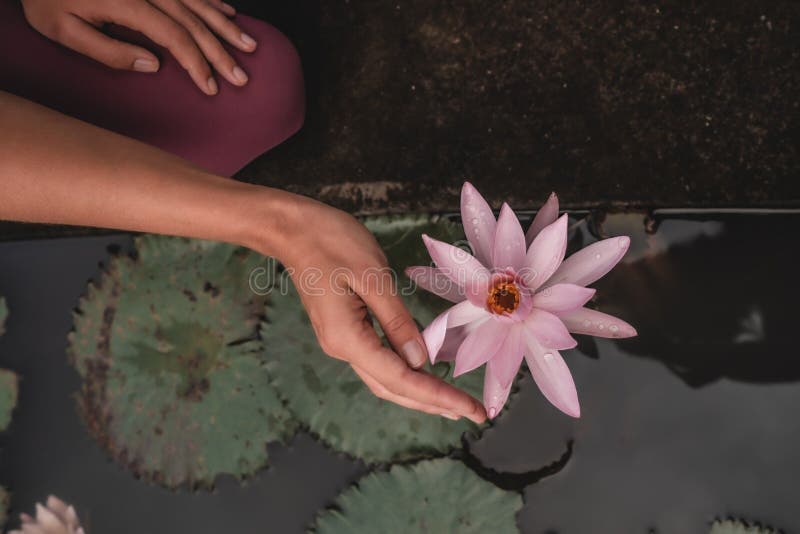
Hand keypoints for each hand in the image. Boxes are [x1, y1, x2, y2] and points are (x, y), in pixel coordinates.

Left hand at [21, 0, 256, 94]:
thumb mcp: (63, 30)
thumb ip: (108, 51)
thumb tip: (153, 65)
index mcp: (127, 2)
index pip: (174, 37)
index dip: (196, 63)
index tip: (211, 87)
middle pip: (193, 22)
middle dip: (221, 53)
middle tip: (240, 78)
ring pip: (198, 4)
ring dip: (226, 27)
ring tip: (249, 47)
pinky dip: (213, 3)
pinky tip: (229, 14)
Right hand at [268, 194, 486, 422]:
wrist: (292, 229)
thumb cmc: (330, 242)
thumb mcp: (372, 275)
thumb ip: (398, 321)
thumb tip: (420, 360)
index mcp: (347, 338)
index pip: (401, 379)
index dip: (439, 397)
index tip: (471, 410)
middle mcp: (342, 348)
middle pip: (393, 388)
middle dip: (434, 403)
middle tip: (473, 414)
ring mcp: (340, 340)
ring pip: (384, 378)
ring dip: (419, 393)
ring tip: (453, 404)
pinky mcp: (344, 329)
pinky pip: (378, 361)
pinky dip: (405, 373)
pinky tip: (423, 374)